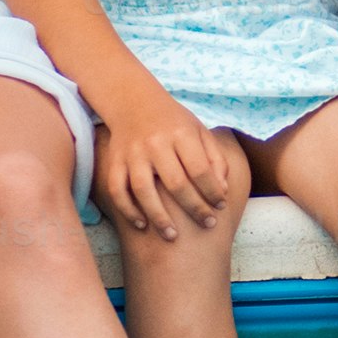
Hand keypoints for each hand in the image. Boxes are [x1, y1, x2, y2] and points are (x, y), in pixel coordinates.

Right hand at [95, 104, 245, 239]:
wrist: (133, 101)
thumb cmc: (173, 122)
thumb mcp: (199, 131)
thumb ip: (215, 159)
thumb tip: (222, 192)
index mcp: (181, 134)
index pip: (200, 169)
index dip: (213, 191)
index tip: (221, 207)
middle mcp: (156, 143)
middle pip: (176, 183)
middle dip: (194, 208)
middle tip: (207, 225)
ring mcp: (132, 153)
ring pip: (144, 190)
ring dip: (158, 216)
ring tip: (172, 236)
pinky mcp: (114, 161)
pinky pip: (118, 190)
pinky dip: (128, 210)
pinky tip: (142, 224)